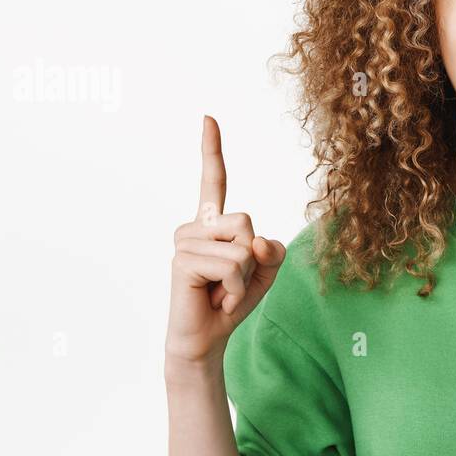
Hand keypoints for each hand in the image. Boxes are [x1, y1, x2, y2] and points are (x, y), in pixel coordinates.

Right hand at [165, 115, 286, 366]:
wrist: (207, 337)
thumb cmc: (232, 301)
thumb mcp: (264, 271)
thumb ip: (271, 250)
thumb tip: (254, 242)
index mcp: (212, 222)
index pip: (213, 180)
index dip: (212, 150)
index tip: (208, 118)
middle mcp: (195, 226)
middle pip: (246, 221)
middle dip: (252, 258)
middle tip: (231, 282)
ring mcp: (185, 241)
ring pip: (242, 248)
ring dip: (244, 280)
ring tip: (223, 292)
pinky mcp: (184, 261)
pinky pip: (233, 266)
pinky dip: (236, 289)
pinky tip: (217, 300)